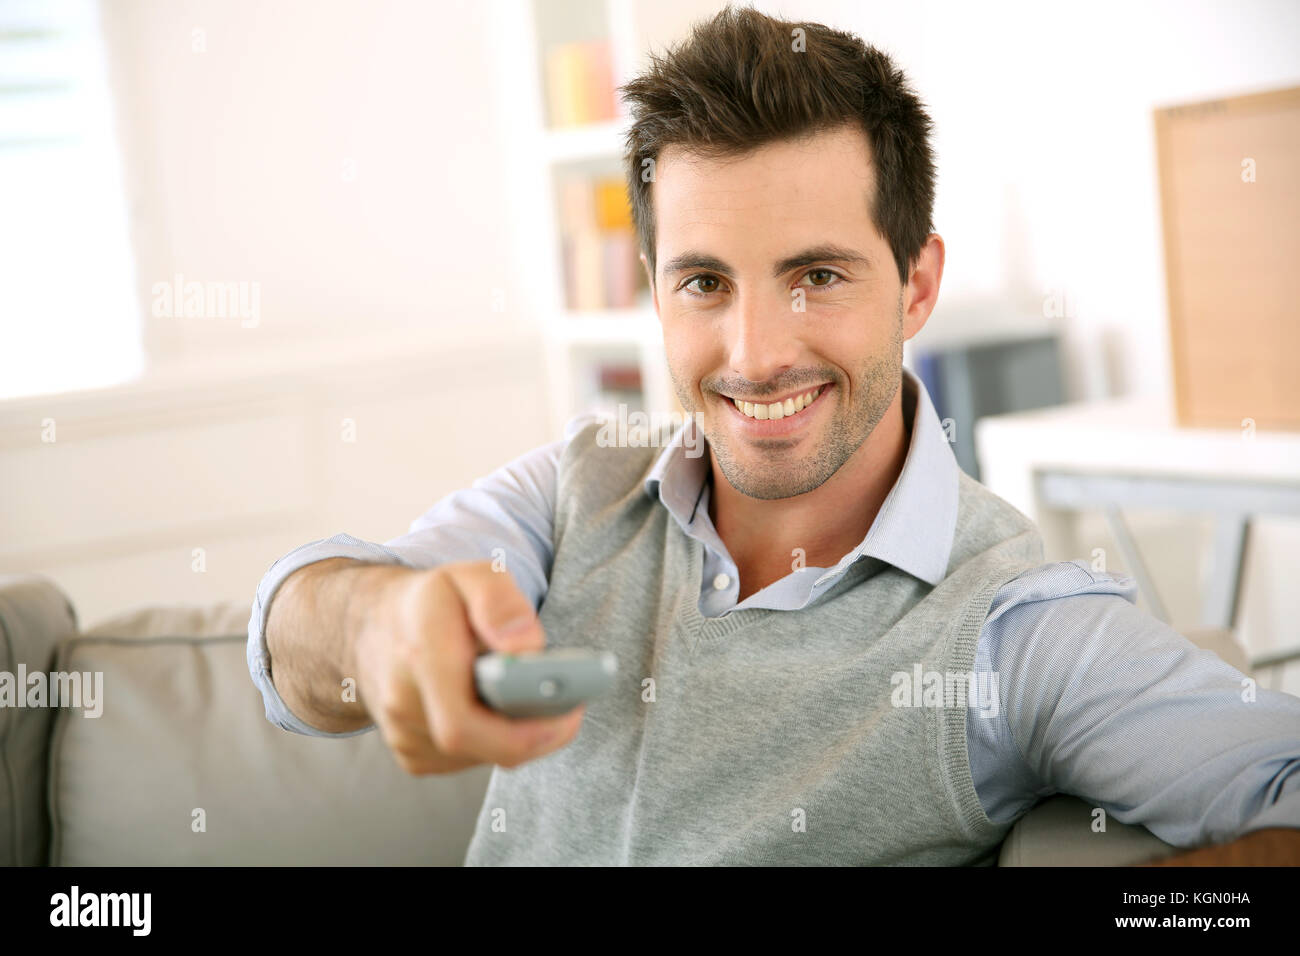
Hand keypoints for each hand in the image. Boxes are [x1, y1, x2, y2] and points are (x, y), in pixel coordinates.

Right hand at [352, 560, 584, 773]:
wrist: (368, 626)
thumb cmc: (429, 600)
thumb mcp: (467, 575)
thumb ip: (499, 601)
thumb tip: (527, 648)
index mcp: (420, 656)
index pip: (465, 724)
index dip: (526, 730)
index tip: (569, 709)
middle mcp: (404, 705)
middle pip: (485, 748)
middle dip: (536, 733)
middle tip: (567, 706)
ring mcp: (405, 737)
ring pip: (483, 756)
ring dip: (516, 733)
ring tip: (526, 694)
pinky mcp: (413, 755)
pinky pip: (471, 759)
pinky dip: (494, 740)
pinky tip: (495, 707)